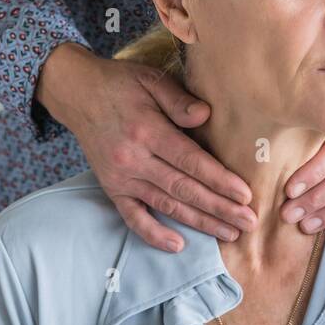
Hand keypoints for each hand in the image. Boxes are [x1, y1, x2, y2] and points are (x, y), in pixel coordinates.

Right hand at [37, 46, 257, 251]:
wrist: (76, 93)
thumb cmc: (119, 83)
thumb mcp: (150, 79)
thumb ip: (178, 99)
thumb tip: (205, 115)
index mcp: (147, 130)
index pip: (190, 161)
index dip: (219, 180)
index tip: (245, 195)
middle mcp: (133, 158)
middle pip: (183, 188)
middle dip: (219, 208)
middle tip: (248, 222)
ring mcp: (121, 177)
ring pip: (166, 205)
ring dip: (199, 222)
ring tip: (229, 233)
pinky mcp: (111, 187)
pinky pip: (132, 217)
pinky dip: (153, 234)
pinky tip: (178, 245)